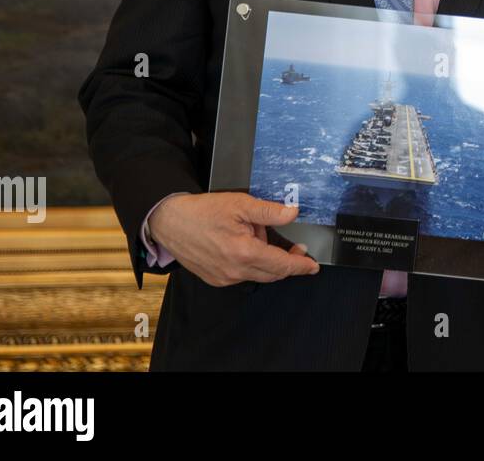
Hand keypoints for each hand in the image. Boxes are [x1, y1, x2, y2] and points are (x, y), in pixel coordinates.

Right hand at [149, 192, 319, 287]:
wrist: (170, 222)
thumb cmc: (203, 211)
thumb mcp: (240, 203)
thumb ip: (269, 212)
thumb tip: (293, 213)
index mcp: (244, 252)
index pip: (282, 265)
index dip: (300, 266)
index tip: (313, 266)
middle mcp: (235, 271)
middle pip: (273, 273)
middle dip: (287, 261)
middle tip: (294, 247)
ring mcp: (224, 278)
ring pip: (258, 274)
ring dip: (266, 260)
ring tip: (256, 235)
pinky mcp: (215, 279)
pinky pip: (243, 275)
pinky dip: (251, 264)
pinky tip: (243, 245)